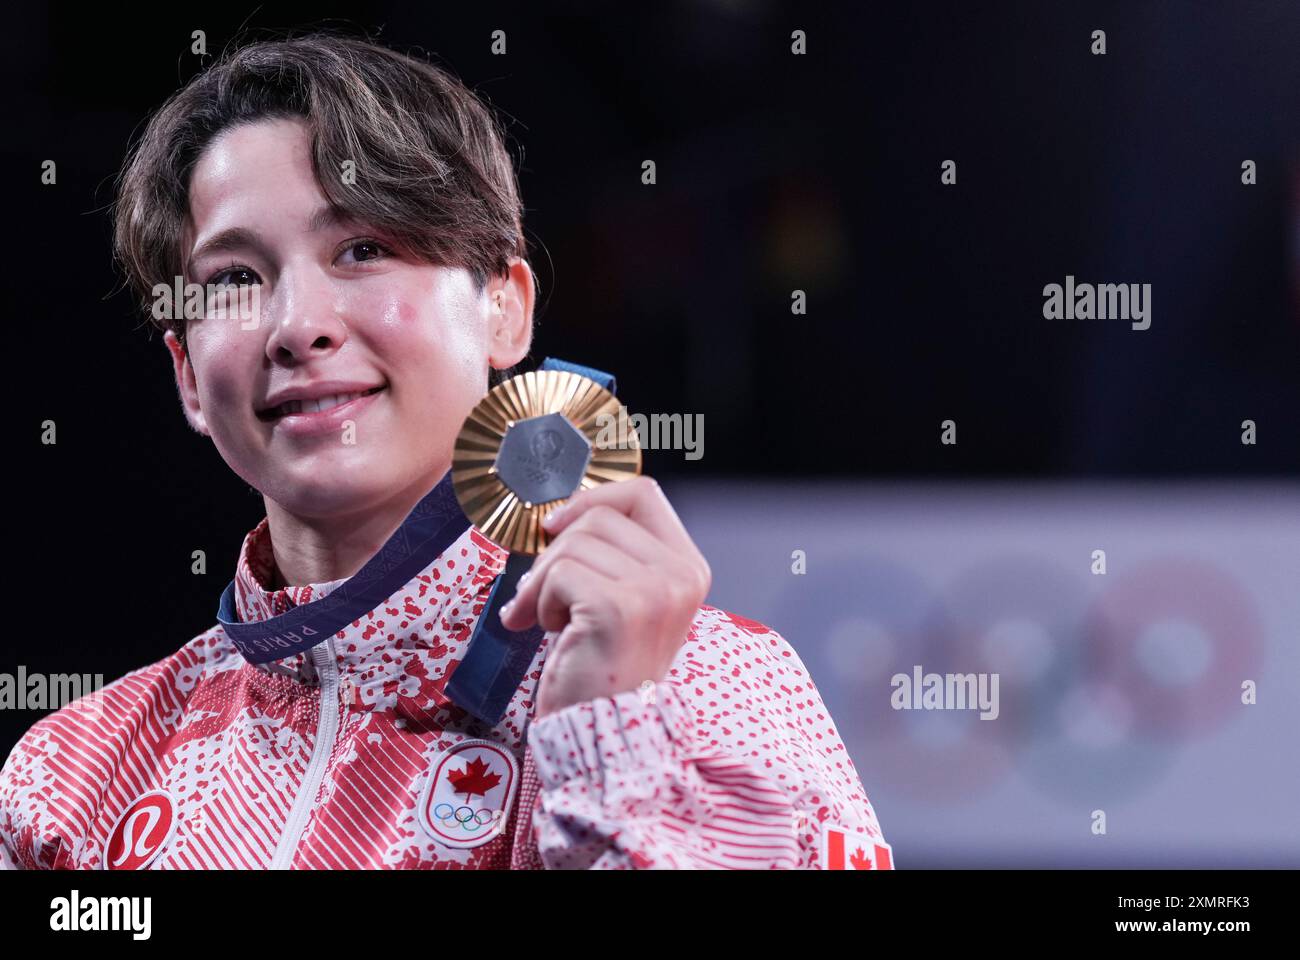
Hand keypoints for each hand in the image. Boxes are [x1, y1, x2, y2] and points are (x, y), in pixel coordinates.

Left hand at [498, 475, 711, 717]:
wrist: (603, 731)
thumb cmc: (603, 666)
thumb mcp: (624, 598)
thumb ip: (612, 554)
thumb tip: (560, 512)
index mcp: (688, 566)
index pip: (642, 494)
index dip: (592, 500)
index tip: (557, 528)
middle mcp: (681, 575)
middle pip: (598, 517)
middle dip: (556, 554)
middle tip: (546, 598)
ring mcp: (655, 591)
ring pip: (572, 543)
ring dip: (544, 582)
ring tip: (553, 621)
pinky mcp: (619, 608)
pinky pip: (558, 573)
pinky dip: (538, 601)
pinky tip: (554, 633)